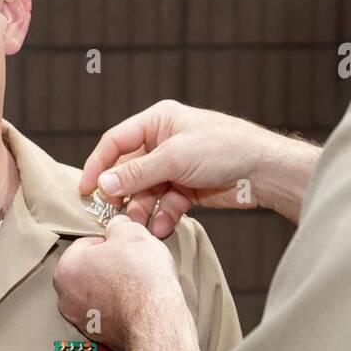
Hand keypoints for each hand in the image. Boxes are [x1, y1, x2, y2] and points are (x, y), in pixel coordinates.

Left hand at [53, 216, 189, 350]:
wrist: (156, 322)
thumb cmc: (141, 277)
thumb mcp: (132, 234)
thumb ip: (118, 225)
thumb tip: (117, 226)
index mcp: (66, 268)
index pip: (85, 244)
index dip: (109, 242)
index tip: (125, 246)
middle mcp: (66, 297)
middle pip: (88, 271)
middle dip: (108, 266)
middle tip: (132, 264)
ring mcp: (80, 319)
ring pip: (97, 293)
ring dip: (113, 287)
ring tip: (137, 285)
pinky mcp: (98, 335)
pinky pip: (107, 313)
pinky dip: (119, 308)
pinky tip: (137, 304)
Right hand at [79, 100, 318, 236]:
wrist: (265, 171)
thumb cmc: (225, 148)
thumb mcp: (175, 157)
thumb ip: (137, 173)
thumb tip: (103, 184)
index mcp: (157, 122)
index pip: (115, 142)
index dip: (97, 165)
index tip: (85, 190)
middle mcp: (162, 143)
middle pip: (128, 171)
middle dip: (121, 194)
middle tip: (112, 214)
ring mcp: (174, 167)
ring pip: (145, 192)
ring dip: (141, 210)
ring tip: (139, 226)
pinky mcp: (187, 189)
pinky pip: (164, 205)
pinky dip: (162, 217)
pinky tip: (163, 228)